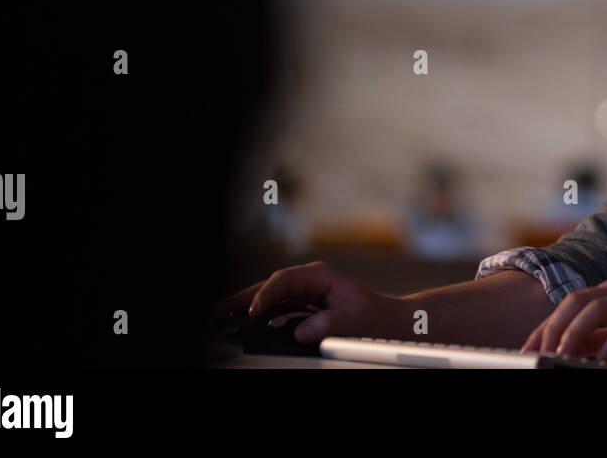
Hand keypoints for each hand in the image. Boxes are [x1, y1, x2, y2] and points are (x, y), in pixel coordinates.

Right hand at [210, 260, 405, 342]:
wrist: (388, 322)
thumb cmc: (375, 316)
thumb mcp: (357, 319)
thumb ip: (330, 323)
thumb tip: (301, 331)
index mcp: (320, 275)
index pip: (284, 280)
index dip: (266, 294)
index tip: (252, 312)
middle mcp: (307, 280)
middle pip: (268, 286)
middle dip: (242, 298)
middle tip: (218, 313)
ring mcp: (302, 293)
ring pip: (266, 297)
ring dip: (244, 306)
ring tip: (219, 318)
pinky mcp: (300, 307)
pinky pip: (273, 309)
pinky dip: (256, 316)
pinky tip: (239, 323)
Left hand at [520, 279, 606, 368]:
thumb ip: (593, 339)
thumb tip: (560, 349)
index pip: (567, 306)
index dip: (545, 327)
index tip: (528, 350)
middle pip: (576, 300)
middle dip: (554, 327)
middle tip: (540, 354)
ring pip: (598, 307)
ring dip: (576, 332)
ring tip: (563, 356)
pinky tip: (603, 360)